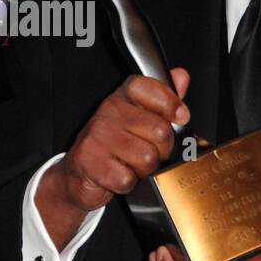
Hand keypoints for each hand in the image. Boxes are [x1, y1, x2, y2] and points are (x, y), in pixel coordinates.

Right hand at [36, 69, 190, 249]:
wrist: (79, 173)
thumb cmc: (114, 145)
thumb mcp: (139, 119)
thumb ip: (163, 100)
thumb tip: (181, 77)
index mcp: (121, 97)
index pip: (146, 88)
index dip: (170, 102)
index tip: (181, 116)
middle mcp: (108, 112)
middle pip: (160, 131)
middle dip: (162, 150)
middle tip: (149, 151)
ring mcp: (97, 136)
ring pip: (147, 158)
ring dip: (145, 169)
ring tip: (132, 164)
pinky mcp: (89, 161)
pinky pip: (128, 178)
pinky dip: (128, 183)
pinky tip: (119, 175)